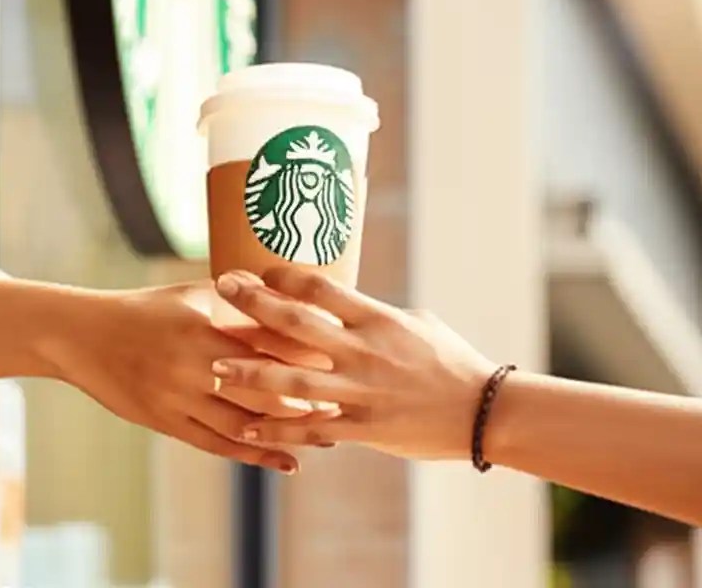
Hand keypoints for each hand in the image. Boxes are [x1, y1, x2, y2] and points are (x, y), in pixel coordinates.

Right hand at [45, 281, 331, 473]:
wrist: (82, 337)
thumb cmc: (141, 309)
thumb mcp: (188, 295)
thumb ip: (234, 297)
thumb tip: (281, 289)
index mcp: (201, 331)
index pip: (264, 347)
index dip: (305, 358)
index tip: (342, 361)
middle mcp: (191, 369)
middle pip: (261, 390)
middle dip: (306, 399)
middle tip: (348, 404)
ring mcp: (178, 400)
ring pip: (244, 424)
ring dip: (289, 433)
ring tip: (328, 436)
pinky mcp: (167, 423)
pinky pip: (219, 445)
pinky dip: (256, 456)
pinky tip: (287, 462)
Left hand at [209, 268, 496, 460]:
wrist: (485, 411)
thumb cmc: (452, 361)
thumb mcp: (416, 323)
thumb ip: (374, 314)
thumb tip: (345, 300)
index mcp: (378, 320)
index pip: (322, 289)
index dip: (284, 277)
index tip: (256, 271)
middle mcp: (365, 352)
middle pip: (298, 324)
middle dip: (255, 305)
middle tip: (222, 289)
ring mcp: (364, 391)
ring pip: (295, 381)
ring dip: (251, 373)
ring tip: (215, 367)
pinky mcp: (365, 428)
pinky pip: (314, 429)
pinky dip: (279, 430)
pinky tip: (248, 430)